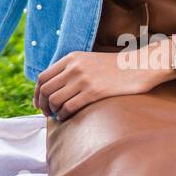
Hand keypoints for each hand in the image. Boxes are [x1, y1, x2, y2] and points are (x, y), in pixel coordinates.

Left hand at [33, 49, 164, 120]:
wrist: (139, 66)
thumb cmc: (114, 68)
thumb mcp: (89, 61)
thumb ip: (71, 69)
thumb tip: (55, 87)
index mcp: (71, 58)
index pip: (43, 77)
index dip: (37, 93)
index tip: (39, 103)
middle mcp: (74, 67)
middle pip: (45, 89)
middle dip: (42, 104)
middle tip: (47, 113)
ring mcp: (83, 79)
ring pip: (54, 99)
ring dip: (52, 111)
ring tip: (58, 115)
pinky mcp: (93, 91)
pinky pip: (69, 107)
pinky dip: (63, 115)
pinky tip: (67, 117)